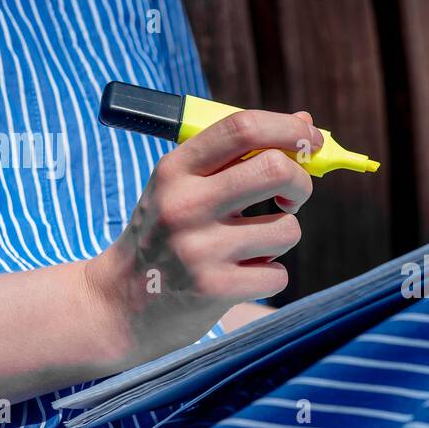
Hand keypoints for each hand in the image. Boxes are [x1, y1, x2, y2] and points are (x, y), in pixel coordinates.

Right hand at [83, 109, 320, 362]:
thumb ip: (238, 155)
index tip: (311, 140)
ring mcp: (198, 248)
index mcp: (175, 169)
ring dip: (282, 237)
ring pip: (287, 229)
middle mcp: (185, 204)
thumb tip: (306, 124)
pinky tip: (241, 276)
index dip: (289, 129)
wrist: (117, 303)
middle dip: (300, 183)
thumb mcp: (183, 187)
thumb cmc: (164, 236)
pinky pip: (278, 274)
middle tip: (291, 198)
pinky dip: (270, 276)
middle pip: (276, 170)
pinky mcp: (213, 289)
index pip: (242, 129)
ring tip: (251, 246)